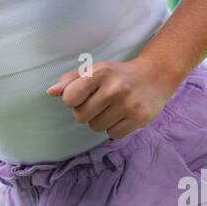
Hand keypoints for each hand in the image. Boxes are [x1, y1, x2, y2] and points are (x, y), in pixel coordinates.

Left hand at [45, 59, 177, 138]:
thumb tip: (51, 92)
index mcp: (100, 72)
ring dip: (100, 121)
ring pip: (96, 127)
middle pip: (81, 116)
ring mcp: (128, 104)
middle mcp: (114, 87)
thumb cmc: (118, 75)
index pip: (69, 98)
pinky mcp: (139, 118)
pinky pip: (113, 134)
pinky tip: (123, 115)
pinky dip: (115, 128)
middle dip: (86, 112)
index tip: (83, 95)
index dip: (73, 100)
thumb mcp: (95, 70)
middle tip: (99, 103)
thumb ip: (71, 80)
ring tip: (112, 108)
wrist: (155, 76)